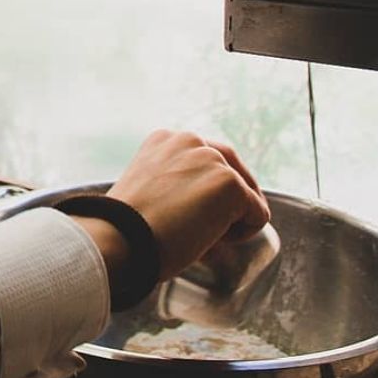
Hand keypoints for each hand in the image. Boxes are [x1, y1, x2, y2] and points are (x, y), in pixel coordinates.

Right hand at [105, 129, 270, 281]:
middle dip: (225, 202)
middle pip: (233, 170)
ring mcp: (212, 159)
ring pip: (246, 194)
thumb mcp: (148, 186)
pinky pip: (258, 215)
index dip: (201, 194)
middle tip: (197, 227)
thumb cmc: (128, 225)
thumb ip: (173, 179)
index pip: (207, 162)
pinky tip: (208, 238)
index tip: (181, 214)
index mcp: (166, 138)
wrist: (120, 237)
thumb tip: (201, 204)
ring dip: (230, 218)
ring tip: (198, 232)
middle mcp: (190, 140)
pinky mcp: (230, 183)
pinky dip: (241, 234)